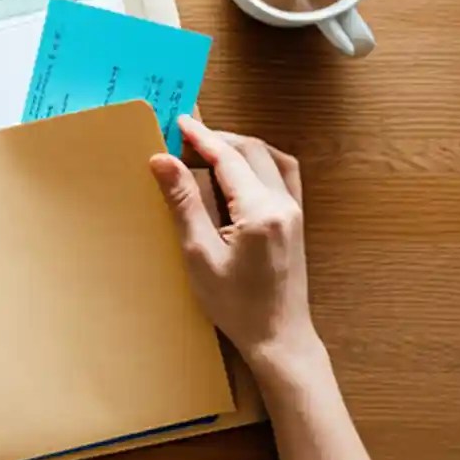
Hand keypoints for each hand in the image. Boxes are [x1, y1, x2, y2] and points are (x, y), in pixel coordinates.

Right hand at [149, 116, 317, 367]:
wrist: (279, 338)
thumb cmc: (237, 307)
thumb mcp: (200, 255)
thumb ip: (183, 203)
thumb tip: (162, 161)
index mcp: (261, 211)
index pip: (228, 158)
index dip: (201, 137)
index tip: (178, 122)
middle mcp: (284, 204)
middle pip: (252, 150)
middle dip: (218, 139)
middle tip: (184, 140)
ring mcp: (295, 210)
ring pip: (270, 158)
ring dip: (240, 147)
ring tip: (208, 151)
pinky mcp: (297, 220)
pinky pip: (282, 174)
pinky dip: (260, 161)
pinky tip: (239, 170)